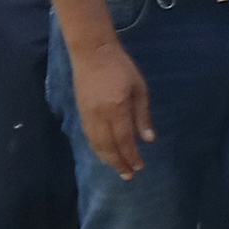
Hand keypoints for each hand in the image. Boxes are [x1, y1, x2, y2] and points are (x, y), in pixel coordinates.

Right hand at [71, 35, 153, 179]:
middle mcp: (100, 115)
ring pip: (96, 144)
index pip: (124, 140)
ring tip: (118, 169)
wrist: (93, 52)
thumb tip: (148, 139)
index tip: (139, 167)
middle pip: (108, 147)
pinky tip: (104, 153)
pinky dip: (97, 148)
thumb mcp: (139, 88)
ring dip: (107, 159)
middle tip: (128, 175)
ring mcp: (87, 114)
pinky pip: (89, 136)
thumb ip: (142, 115)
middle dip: (118, 163)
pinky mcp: (80, 112)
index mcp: (117, 108)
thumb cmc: (121, 67)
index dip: (131, 156)